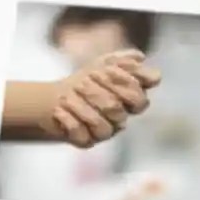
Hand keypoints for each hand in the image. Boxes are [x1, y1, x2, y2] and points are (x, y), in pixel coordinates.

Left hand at [43, 50, 161, 148]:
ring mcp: (103, 133)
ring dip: (83, 108)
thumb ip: (126, 62)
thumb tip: (141, 58)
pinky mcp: (85, 141)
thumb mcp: (108, 63)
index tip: (104, 70)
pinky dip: (70, 121)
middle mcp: (119, 120)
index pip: (138, 100)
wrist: (58, 96)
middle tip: (82, 82)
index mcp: (129, 103)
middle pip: (117, 112)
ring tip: (67, 96)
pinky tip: (59, 110)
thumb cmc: (89, 79)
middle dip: (98, 93)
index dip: (123, 84)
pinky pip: (82, 137)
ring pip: (102, 128)